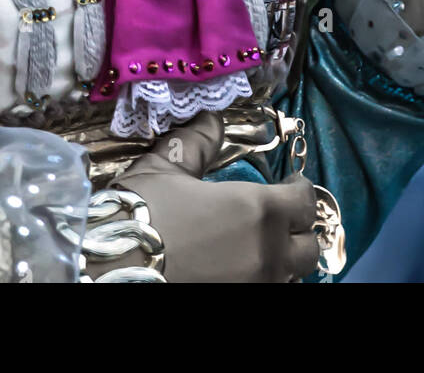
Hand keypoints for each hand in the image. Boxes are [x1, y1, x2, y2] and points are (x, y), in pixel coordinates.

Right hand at [99, 112, 320, 282]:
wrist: (115, 265)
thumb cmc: (143, 211)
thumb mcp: (168, 167)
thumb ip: (197, 142)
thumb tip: (212, 118)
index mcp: (259, 211)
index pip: (305, 203)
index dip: (299, 190)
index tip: (288, 184)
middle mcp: (268, 254)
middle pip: (308, 249)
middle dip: (299, 231)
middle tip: (279, 220)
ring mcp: (255, 287)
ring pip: (289, 276)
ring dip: (282, 260)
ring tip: (258, 248)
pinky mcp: (237, 304)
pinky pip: (263, 291)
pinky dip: (261, 280)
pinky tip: (239, 270)